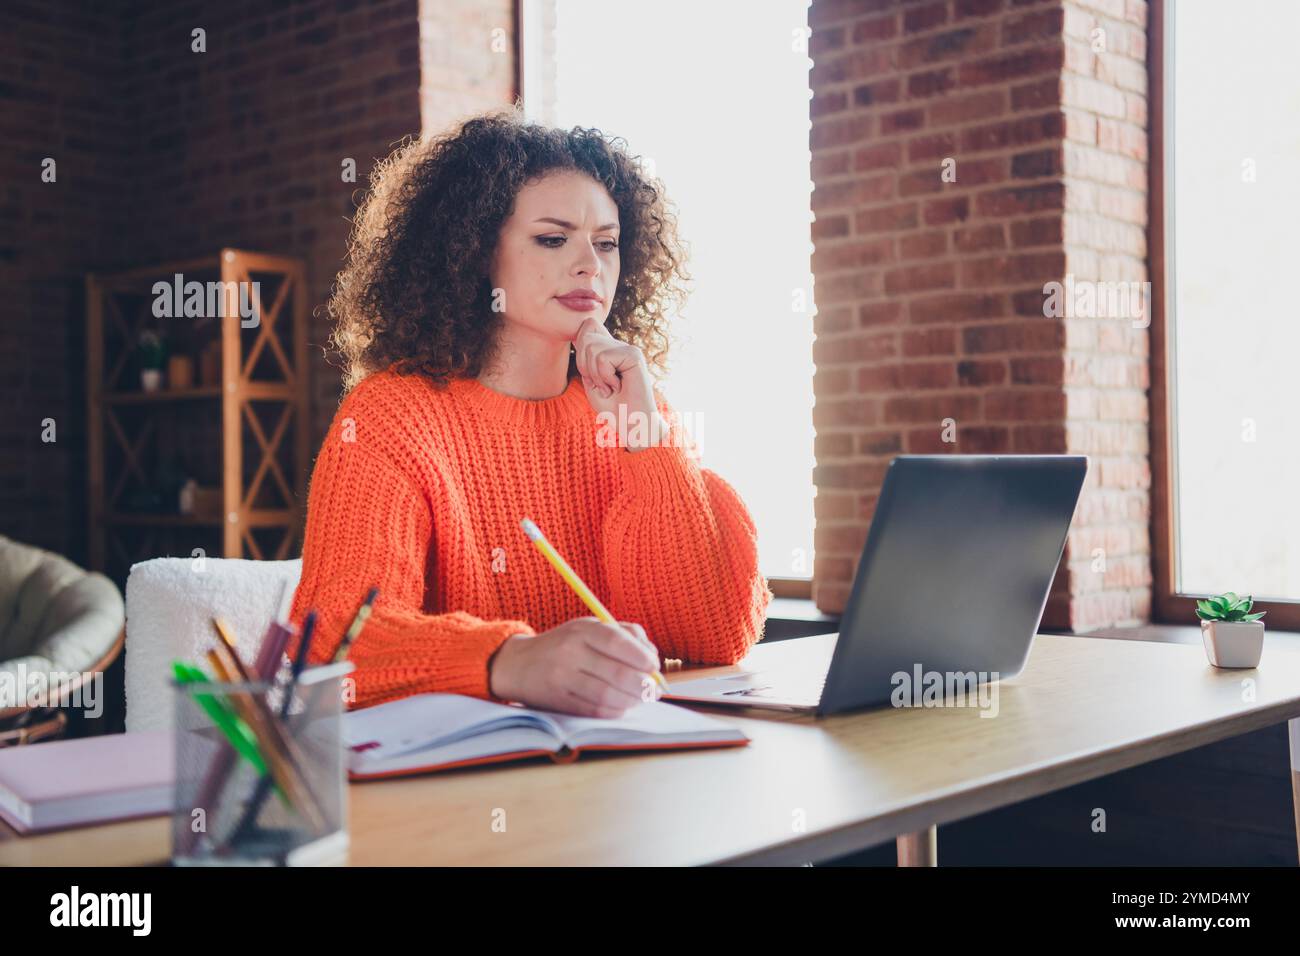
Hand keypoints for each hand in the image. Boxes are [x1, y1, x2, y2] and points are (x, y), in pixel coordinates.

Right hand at [488, 617, 663, 717]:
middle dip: (643, 685)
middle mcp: (569, 653)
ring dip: (631, 700)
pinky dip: (614, 711)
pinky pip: (593, 710)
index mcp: (581, 630)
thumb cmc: (565, 644)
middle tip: (654, 689)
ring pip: (607, 695)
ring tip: (640, 699)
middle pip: (616, 673)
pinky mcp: (558, 701)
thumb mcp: (589, 628)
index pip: (617, 642)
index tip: (654, 666)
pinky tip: (622, 706)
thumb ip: (625, 634)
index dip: (641, 656)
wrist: (518, 665)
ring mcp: (561, 678)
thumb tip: (652, 655)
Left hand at [571, 318, 667, 449]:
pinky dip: (604, 377)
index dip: (580, 347)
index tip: (590, 373)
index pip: (587, 325)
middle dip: (584, 365)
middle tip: (601, 384)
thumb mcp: (590, 379)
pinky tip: (618, 386)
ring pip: (592, 347)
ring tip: (611, 387)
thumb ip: (585, 354)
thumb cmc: (612, 407)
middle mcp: (620, 345)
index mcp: (610, 348)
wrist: (631, 424)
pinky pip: (603, 358)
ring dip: (596, 374)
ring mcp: (628, 348)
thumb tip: (585, 327)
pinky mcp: (634, 355)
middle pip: (585, 335)